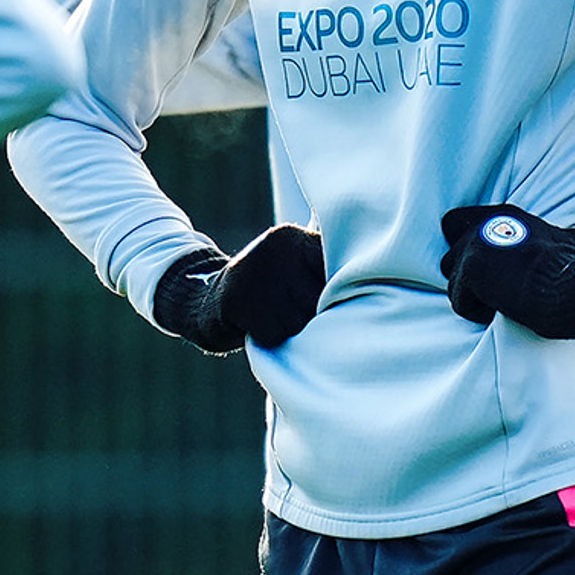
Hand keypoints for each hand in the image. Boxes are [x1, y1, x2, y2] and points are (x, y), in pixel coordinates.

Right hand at [150, 224, 326, 353]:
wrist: (206, 302)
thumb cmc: (268, 292)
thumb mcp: (294, 267)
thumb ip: (326, 269)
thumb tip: (368, 284)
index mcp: (293, 237)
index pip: (336, 269)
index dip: (334, 295)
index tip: (323, 301)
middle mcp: (275, 248)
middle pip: (320, 300)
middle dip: (313, 316)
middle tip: (293, 312)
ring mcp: (254, 272)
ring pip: (300, 321)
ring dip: (291, 330)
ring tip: (274, 317)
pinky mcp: (237, 300)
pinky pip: (275, 333)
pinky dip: (270, 338)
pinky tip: (258, 324)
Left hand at [439, 195, 574, 339]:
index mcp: (507, 215)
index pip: (458, 222)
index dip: (470, 248)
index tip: (492, 267)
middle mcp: (484, 227)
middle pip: (451, 254)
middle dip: (468, 275)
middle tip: (494, 290)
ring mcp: (474, 249)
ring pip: (452, 280)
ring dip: (472, 296)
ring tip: (498, 305)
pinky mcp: (471, 273)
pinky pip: (460, 302)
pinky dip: (477, 313)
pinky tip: (500, 313)